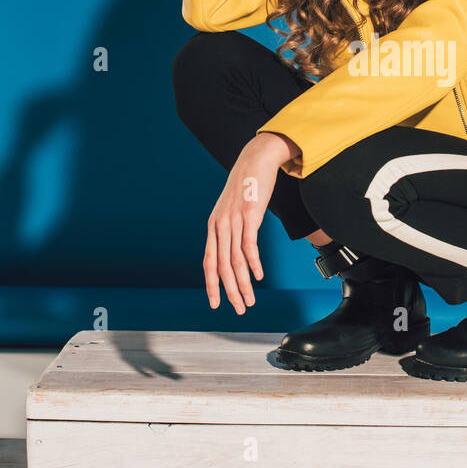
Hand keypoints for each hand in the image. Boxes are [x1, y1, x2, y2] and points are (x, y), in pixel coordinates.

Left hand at [203, 132, 293, 313]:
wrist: (256, 158)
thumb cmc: (246, 185)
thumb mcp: (233, 207)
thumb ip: (231, 226)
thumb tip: (235, 244)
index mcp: (213, 226)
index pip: (209, 262)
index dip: (211, 284)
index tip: (215, 303)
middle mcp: (219, 225)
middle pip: (222, 266)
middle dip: (229, 291)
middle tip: (239, 309)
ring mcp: (233, 220)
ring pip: (235, 260)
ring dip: (242, 284)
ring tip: (249, 300)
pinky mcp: (249, 215)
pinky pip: (249, 245)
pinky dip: (253, 263)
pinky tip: (257, 277)